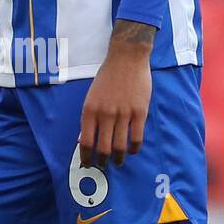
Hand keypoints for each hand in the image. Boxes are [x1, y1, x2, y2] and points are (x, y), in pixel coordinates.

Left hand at [79, 23, 153, 168]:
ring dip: (118, 159)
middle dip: (103, 162)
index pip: (86, 142)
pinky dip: (134, 148)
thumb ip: (88, 119)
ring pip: (120, 146)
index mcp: (90, 110)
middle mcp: (105, 114)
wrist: (127, 58)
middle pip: (103, 148)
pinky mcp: (140, 112)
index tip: (88, 164)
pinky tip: (132, 150)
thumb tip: (83, 141)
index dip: (86, 158)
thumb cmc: (107, 77)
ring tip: (118, 161)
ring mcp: (123, 114)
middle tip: (104, 165)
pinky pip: (137, 138)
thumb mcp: (91, 97)